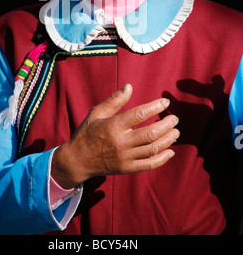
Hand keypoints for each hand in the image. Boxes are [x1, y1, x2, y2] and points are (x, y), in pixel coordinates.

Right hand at [51, 84, 178, 188]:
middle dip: (166, 125)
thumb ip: (114, 100)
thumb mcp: (96, 113)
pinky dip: (162, 158)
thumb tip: (129, 86)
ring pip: (152, 148)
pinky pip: (149, 164)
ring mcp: (125, 157)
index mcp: (113, 126)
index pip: (139, 114)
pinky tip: (170, 151)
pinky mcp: (127, 168)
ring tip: (176, 131)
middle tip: (175, 118)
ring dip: (168, 139)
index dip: (155, 107)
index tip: (165, 102)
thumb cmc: (87, 132)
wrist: (77, 160)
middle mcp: (120, 142)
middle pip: (150, 133)